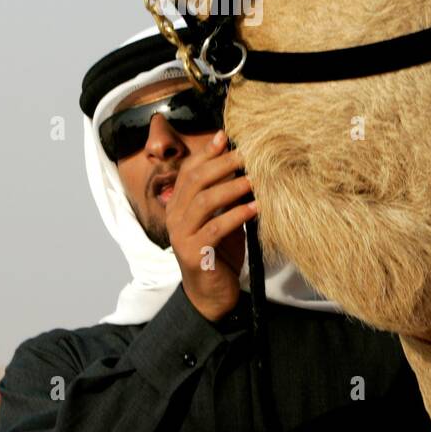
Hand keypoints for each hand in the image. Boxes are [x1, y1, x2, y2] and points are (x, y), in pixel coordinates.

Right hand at [165, 130, 256, 320]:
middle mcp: (175, 216)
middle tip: (248, 155)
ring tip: (255, 180)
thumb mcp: (223, 218)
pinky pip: (216, 228)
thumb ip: (227, 195)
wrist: (211, 294)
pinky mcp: (194, 253)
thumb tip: (245, 165)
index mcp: (178, 204)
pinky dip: (237, 215)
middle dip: (222, 164)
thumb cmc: (219, 252)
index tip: (226, 137)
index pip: (189, 170)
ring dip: (232, 187)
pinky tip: (256, 208)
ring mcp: (181, 235)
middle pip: (196, 180)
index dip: (207, 153)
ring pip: (204, 201)